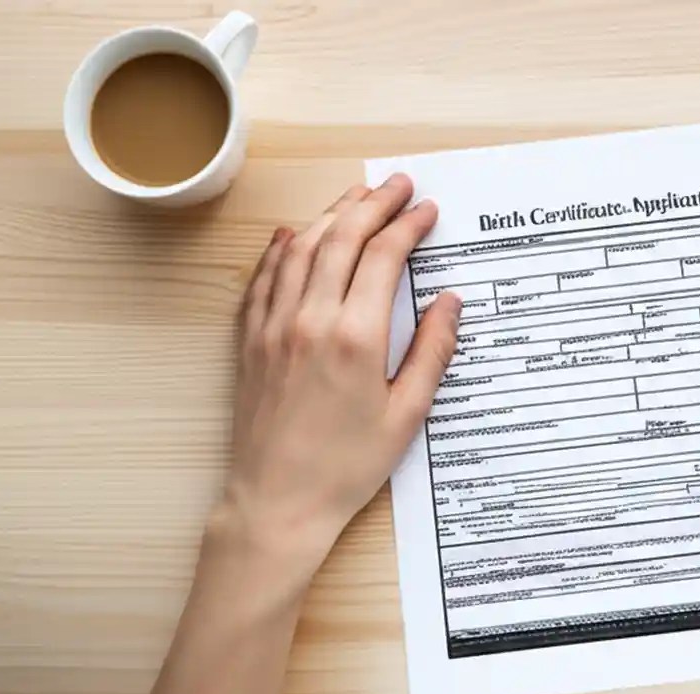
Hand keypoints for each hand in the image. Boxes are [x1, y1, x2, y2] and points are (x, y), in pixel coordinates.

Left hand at [219, 174, 459, 568]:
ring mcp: (273, 326)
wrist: (276, 503)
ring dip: (330, 215)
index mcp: (356, 337)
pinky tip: (292, 234)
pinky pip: (263, 277)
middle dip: (373, 204)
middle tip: (398, 184)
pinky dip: (281, 248)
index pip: (383, 257)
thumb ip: (431, 352)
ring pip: (300, 248)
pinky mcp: (249, 340)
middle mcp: (310, 320)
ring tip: (356, 198)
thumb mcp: (407, 415)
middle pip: (341, 238)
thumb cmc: (346, 468)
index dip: (408, 225)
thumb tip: (449, 303)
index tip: (427, 209)